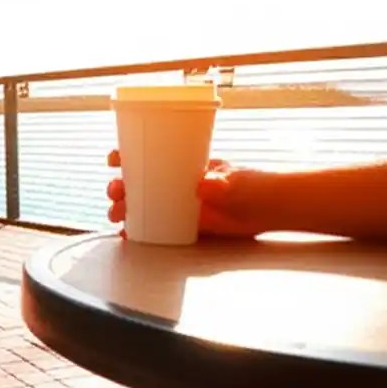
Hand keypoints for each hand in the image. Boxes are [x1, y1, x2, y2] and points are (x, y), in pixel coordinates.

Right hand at [105, 149, 275, 237]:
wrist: (271, 210)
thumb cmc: (256, 186)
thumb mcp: (238, 182)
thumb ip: (221, 184)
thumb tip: (203, 185)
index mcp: (184, 163)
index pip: (150, 152)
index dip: (127, 154)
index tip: (116, 159)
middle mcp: (175, 182)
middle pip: (137, 181)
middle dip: (119, 186)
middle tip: (116, 193)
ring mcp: (177, 204)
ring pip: (140, 204)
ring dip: (124, 208)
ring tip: (118, 215)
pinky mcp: (182, 225)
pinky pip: (153, 227)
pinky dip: (137, 231)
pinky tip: (127, 235)